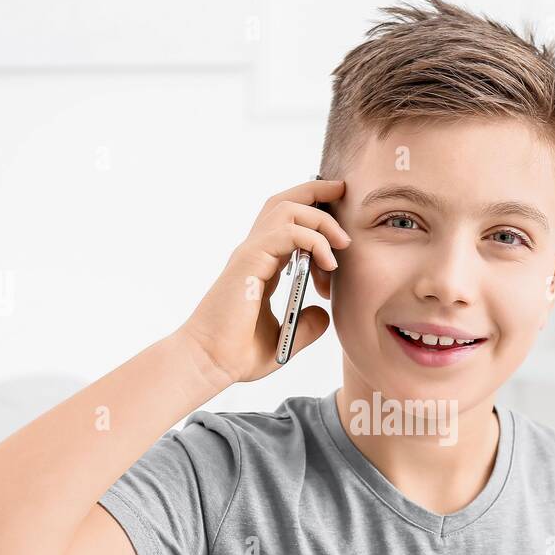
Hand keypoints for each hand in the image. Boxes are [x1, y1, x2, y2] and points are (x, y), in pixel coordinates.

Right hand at [178, 177, 350, 385]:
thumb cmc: (237, 354)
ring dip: (320, 218)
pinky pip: (286, 233)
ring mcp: (249, 255)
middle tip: (344, 191)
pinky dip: (313, 240)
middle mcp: (254, 253)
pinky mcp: (248, 262)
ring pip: (287, 209)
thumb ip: (307, 324)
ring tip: (343, 241)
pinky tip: (328, 263)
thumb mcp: (285, 339)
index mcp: (260, 265)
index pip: (286, 223)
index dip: (314, 215)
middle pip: (284, 203)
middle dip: (316, 191)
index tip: (341, 225)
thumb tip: (324, 313)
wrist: (210, 363)